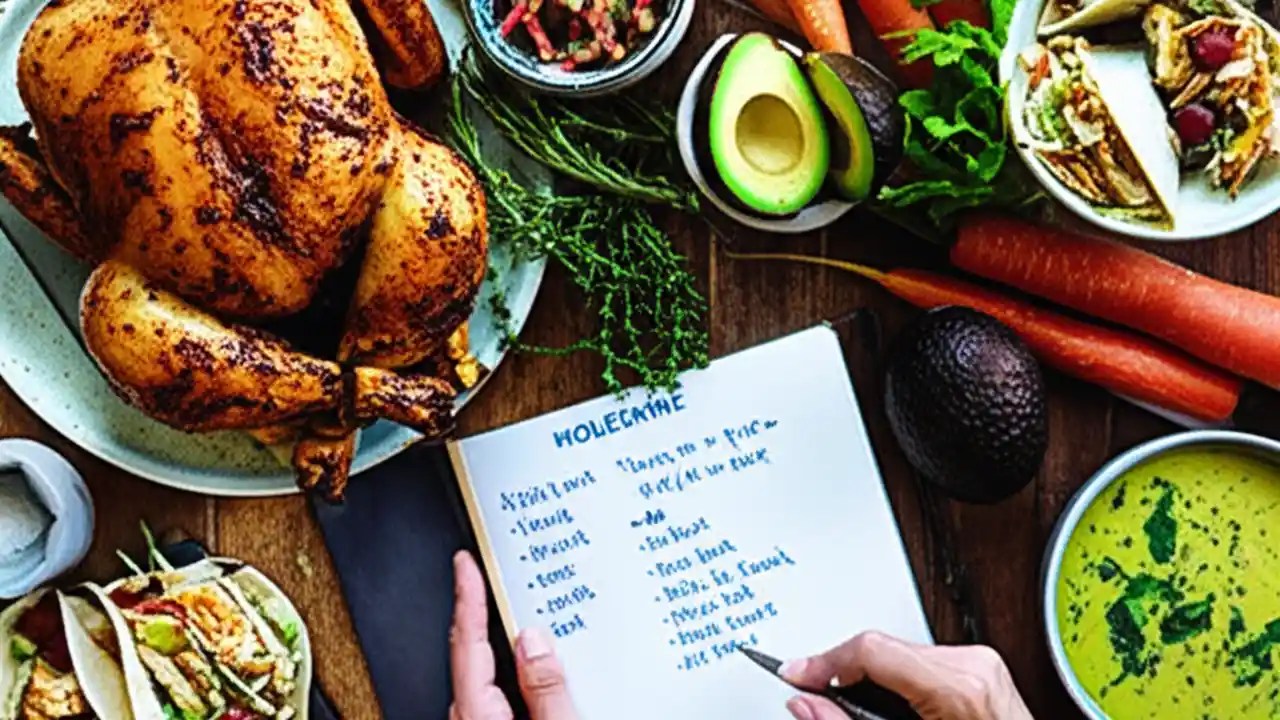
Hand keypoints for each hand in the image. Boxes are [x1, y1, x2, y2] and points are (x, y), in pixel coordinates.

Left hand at [448, 551, 579, 719]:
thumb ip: (546, 689)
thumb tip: (536, 642)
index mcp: (478, 713)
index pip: (468, 643)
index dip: (468, 596)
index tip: (464, 563)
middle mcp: (472, 719)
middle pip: (473, 654)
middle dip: (486, 612)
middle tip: (497, 575)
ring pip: (490, 676)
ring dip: (507, 645)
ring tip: (529, 617)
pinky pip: (502, 695)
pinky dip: (517, 672)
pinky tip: (537, 669)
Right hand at [780, 631, 1033, 719]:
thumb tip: (807, 703)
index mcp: (958, 685)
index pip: (870, 649)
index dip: (823, 662)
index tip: (796, 675)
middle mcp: (973, 664)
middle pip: (882, 650)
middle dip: (846, 675)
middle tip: (817, 698)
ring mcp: (982, 664)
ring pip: (900, 655)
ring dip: (874, 681)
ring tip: (858, 710)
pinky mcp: (983, 669)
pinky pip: (924, 664)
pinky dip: (900, 684)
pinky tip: (893, 708)